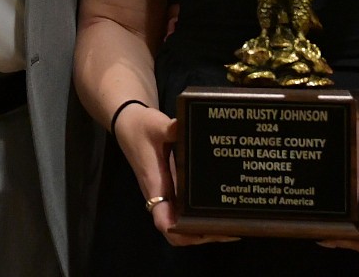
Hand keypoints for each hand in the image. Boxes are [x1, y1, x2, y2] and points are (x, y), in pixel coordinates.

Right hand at [113, 107, 238, 246]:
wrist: (129, 123)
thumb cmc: (140, 127)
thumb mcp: (155, 125)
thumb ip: (169, 128)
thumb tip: (184, 126)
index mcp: (156, 185)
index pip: (163, 221)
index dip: (181, 233)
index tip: (204, 233)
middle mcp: (161, 195)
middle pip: (177, 230)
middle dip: (201, 235)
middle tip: (229, 229)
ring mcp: (166, 194)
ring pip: (182, 223)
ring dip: (202, 229)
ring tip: (230, 224)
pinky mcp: (172, 189)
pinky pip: (185, 210)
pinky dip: (199, 216)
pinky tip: (219, 209)